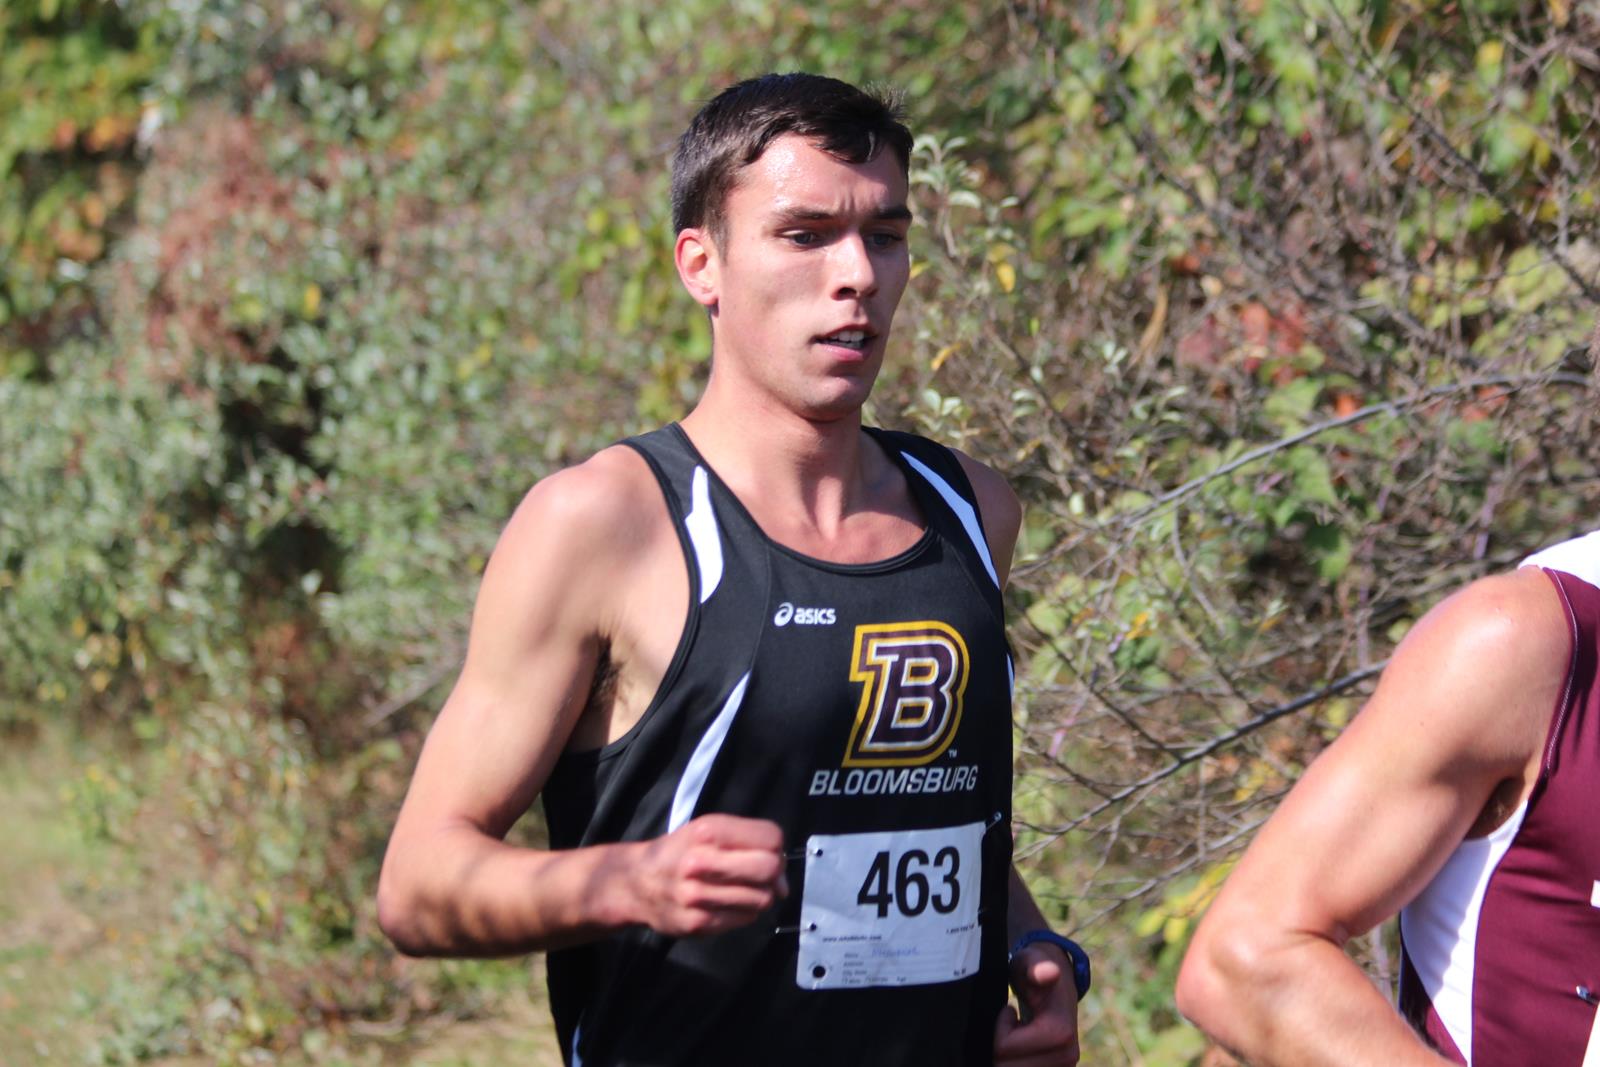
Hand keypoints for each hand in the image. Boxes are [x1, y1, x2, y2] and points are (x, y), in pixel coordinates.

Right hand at [628, 814, 788, 936]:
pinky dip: (744, 912)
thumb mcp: (708, 831)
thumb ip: (749, 845)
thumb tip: (783, 883)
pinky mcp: (698, 923)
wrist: (636, 883)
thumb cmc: (680, 852)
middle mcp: (700, 862)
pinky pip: (745, 918)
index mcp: (707, 831)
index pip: (770, 837)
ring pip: (762, 898)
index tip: (767, 852)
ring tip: (740, 889)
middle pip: (769, 868)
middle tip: (763, 876)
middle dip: (774, 874)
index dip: (776, 847)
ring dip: (760, 895)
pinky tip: (726, 903)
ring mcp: (698, 896)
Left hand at [994, 943, 1080, 1064]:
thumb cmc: (1035, 971)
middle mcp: (1067, 1057)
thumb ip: (1035, 968)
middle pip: (1006, 1066)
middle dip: (1000, 1045)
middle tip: (1011, 1023)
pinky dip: (1014, 1061)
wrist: (1056, 985)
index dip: (999, 1028)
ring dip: (1006, 1055)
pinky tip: (1020, 1046)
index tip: (1009, 1010)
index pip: (1004, 1048)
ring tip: (1016, 1033)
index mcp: (1060, 1033)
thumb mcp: (1029, 962)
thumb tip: (1050, 972)